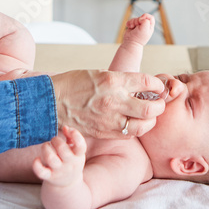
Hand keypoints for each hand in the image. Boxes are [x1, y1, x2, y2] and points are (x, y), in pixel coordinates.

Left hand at [32, 126, 85, 186]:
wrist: (68, 183)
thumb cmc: (71, 161)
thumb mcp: (75, 151)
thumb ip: (72, 137)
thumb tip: (65, 127)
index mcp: (78, 155)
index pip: (80, 146)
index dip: (76, 135)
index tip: (69, 130)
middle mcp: (70, 164)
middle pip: (62, 149)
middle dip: (55, 140)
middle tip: (54, 141)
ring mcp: (59, 171)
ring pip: (50, 158)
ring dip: (45, 148)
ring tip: (46, 147)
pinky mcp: (49, 177)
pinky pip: (41, 172)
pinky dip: (36, 165)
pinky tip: (37, 159)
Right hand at [49, 70, 164, 138]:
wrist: (49, 102)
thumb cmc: (73, 84)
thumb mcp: (99, 73)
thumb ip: (121, 80)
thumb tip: (142, 85)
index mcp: (113, 81)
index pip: (148, 83)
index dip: (157, 85)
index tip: (157, 87)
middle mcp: (114, 101)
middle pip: (151, 108)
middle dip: (159, 105)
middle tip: (158, 103)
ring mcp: (109, 119)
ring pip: (142, 126)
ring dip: (150, 121)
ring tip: (148, 116)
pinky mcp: (103, 132)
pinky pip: (128, 135)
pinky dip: (135, 129)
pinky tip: (133, 123)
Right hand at [123, 13, 155, 45]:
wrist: (130, 43)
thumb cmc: (138, 38)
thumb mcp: (145, 29)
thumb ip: (145, 21)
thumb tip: (141, 18)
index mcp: (150, 27)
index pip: (150, 17)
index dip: (146, 16)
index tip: (141, 20)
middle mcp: (144, 26)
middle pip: (141, 17)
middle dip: (137, 20)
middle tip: (136, 26)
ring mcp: (138, 26)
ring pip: (135, 19)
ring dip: (132, 22)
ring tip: (132, 27)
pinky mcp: (132, 26)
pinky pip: (130, 20)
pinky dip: (129, 23)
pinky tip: (129, 27)